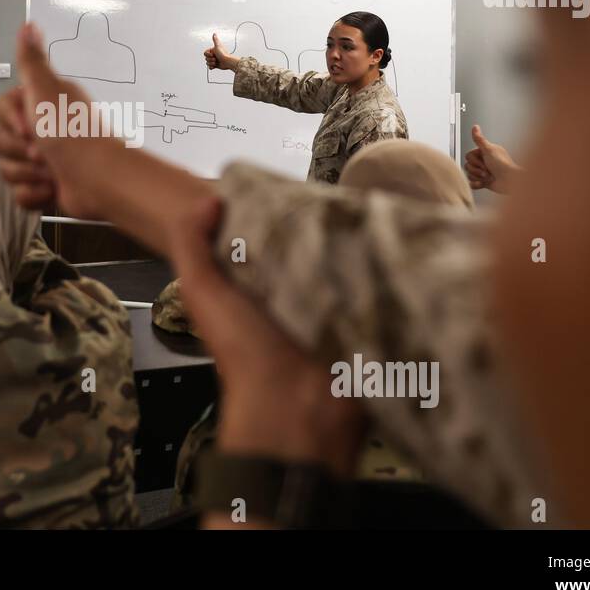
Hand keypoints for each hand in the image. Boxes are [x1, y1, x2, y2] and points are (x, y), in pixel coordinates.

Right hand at [0, 24, 110, 218]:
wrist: (98, 179)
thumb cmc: (72, 134)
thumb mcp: (46, 89)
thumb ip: (31, 59)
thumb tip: (28, 23)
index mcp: (42, 103)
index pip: (1, 109)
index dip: (9, 121)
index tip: (28, 126)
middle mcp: (43, 128)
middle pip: (1, 140)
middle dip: (18, 150)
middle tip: (42, 151)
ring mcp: (44, 159)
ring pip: (8, 168)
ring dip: (27, 173)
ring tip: (50, 171)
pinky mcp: (47, 185)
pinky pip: (19, 193)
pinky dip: (34, 194)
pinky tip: (51, 188)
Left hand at [168, 195, 364, 476]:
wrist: (292, 409)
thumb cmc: (242, 347)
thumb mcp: (202, 292)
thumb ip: (192, 244)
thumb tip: (211, 198)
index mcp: (256, 285)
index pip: (270, 235)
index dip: (277, 209)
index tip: (294, 180)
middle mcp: (295, 291)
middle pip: (312, 244)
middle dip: (324, 221)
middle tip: (343, 190)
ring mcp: (334, 307)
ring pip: (348, 260)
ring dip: (360, 240)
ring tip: (377, 205)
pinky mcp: (366, 320)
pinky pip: (380, 285)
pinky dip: (385, 266)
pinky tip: (397, 238)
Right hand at [204, 33, 237, 70]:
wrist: (227, 62)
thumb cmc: (223, 54)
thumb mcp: (218, 46)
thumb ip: (215, 40)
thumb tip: (214, 34)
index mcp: (213, 50)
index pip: (205, 53)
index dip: (208, 55)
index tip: (212, 54)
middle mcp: (213, 55)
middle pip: (206, 58)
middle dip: (210, 59)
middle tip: (216, 58)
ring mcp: (214, 60)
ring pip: (207, 63)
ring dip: (211, 63)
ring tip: (216, 62)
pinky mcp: (215, 65)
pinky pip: (210, 67)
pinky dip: (212, 67)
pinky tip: (215, 65)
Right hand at [464, 124, 522, 194]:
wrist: (510, 181)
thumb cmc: (503, 165)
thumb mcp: (489, 150)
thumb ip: (479, 139)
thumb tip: (475, 127)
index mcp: (485, 152)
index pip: (468, 155)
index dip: (474, 160)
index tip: (484, 160)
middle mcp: (484, 161)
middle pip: (468, 165)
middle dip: (477, 169)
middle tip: (487, 169)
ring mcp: (483, 172)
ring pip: (469, 174)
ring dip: (478, 177)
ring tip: (488, 176)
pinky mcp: (483, 181)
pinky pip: (471, 183)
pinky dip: (477, 184)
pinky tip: (484, 183)